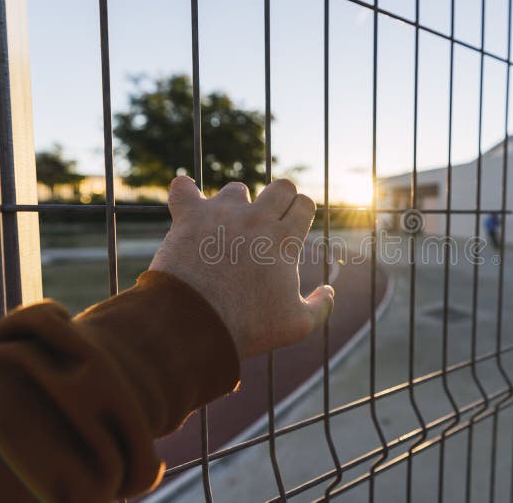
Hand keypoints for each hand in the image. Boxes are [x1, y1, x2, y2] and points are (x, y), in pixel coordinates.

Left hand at [149, 176, 333, 358]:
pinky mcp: (189, 217)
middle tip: (268, 223)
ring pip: (237, 189)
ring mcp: (222, 214)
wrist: (197, 325)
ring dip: (236, 205)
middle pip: (281, 186)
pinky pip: (183, 189)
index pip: (305, 203)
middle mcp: (257, 219)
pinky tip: (187, 198)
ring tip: (227, 227)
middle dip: (279, 200)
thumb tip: (329, 291)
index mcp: (285, 240)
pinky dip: (185, 191)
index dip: (301, 214)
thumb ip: (320, 307)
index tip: (291, 229)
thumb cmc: (249, 327)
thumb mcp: (297, 326)